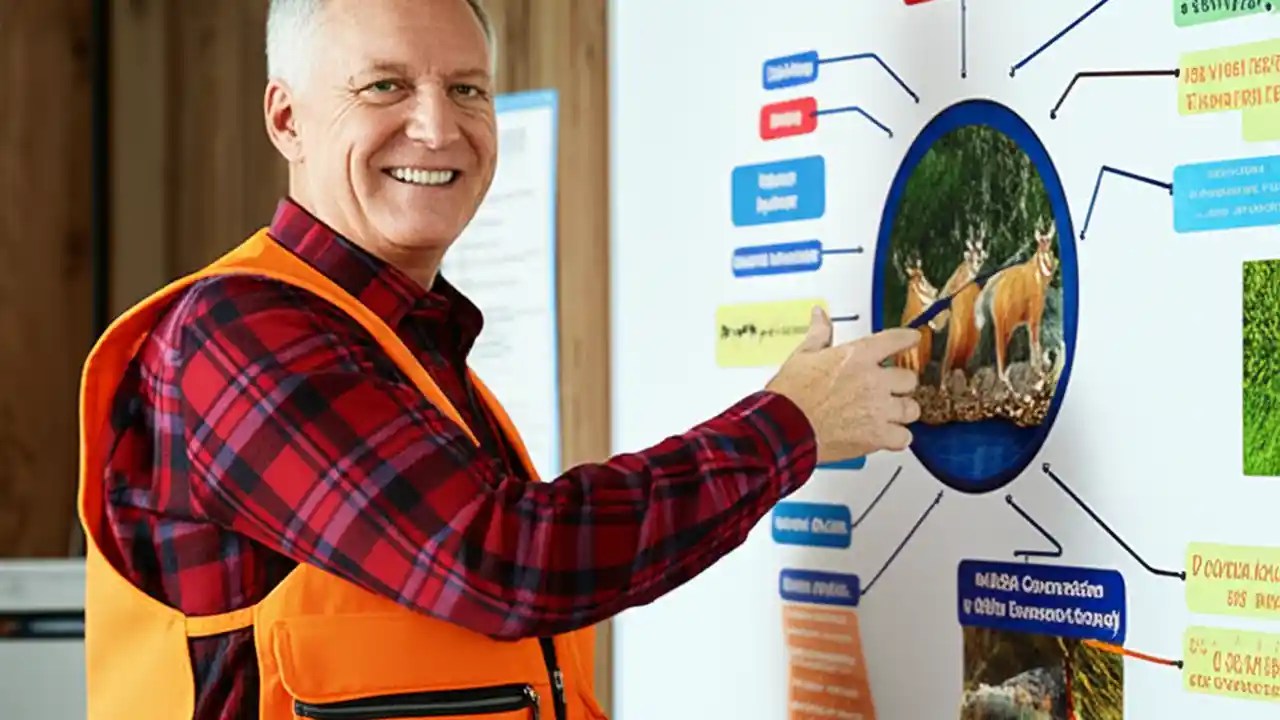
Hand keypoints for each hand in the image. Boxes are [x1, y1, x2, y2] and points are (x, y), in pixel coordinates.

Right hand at [765, 306, 921, 463]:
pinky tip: (886, 435)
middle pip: (909, 379)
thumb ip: (819, 334)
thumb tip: (819, 315)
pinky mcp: (877, 436)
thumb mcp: (802, 356)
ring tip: (889, 414)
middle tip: (889, 389)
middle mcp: (874, 380)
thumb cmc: (790, 396)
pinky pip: (904, 437)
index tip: (912, 339)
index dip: (907, 339)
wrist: (784, 429)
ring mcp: (879, 409)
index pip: (896, 339)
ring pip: (911, 408)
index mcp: (858, 356)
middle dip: (900, 384)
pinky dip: (897, 437)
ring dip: (902, 411)